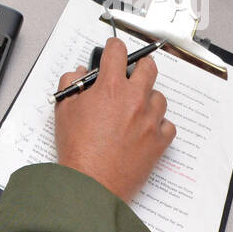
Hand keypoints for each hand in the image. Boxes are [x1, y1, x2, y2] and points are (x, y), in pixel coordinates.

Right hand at [53, 37, 175, 202]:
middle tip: (130, 74)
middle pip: (148, 67)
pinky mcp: (160, 141)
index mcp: (110, 87)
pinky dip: (159, 124)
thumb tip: (80, 73)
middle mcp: (135, 99)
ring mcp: (150, 120)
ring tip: (135, 108)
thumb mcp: (64, 109)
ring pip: (159, 96)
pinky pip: (168, 124)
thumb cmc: (77, 150)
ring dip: (148, 98)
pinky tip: (146, 129)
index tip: (113, 50)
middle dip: (139, 65)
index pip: (118, 51)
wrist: (91, 184)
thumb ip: (71, 83)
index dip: (114, 48)